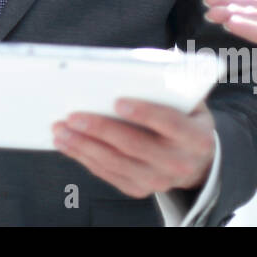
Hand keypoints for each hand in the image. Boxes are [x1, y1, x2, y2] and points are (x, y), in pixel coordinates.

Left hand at [53, 99, 215, 196]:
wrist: (196, 161)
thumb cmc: (185, 119)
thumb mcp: (189, 101)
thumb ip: (169, 86)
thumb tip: (134, 68)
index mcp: (195, 137)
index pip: (169, 123)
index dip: (144, 113)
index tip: (117, 101)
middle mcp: (179, 163)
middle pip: (134, 145)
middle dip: (100, 129)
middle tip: (73, 116)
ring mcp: (158, 180)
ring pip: (115, 162)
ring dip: (83, 146)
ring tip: (61, 130)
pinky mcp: (139, 189)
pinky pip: (107, 173)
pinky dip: (84, 157)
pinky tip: (67, 144)